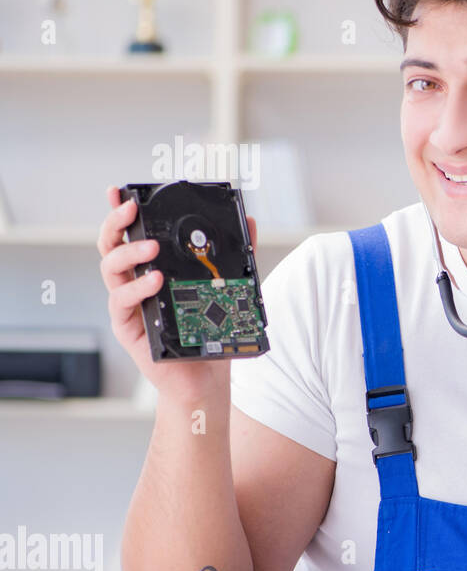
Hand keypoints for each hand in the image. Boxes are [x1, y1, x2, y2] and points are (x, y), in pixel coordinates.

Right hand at [97, 185, 257, 401]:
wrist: (205, 379)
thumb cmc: (208, 332)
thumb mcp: (226, 288)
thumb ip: (236, 255)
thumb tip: (251, 223)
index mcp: (150, 270)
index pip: (131, 235)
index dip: (122, 213)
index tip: (121, 190)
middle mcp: (134, 284)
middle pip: (111, 246)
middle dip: (116, 222)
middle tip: (131, 208)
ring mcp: (129, 306)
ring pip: (111, 270)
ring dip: (129, 253)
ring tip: (151, 247)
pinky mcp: (129, 328)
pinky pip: (122, 303)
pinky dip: (137, 289)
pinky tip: (155, 280)